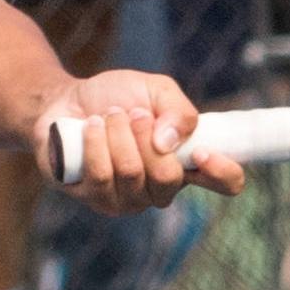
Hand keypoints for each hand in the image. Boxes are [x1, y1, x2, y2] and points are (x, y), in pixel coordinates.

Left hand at [40, 70, 245, 213]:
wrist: (64, 101)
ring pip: (131, 174)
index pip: (225, 183)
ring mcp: (127, 199)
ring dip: (118, 133)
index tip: (201, 151)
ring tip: (108, 116)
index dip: (222, 172)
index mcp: (186, 163)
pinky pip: (101, 175)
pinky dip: (96, 141)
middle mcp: (160, 188)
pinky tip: (89, 128)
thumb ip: (177, 109)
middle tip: (133, 113)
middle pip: (169, 179)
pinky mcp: (94, 199)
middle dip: (147, 136)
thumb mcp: (154, 90)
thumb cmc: (115, 98)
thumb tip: (170, 141)